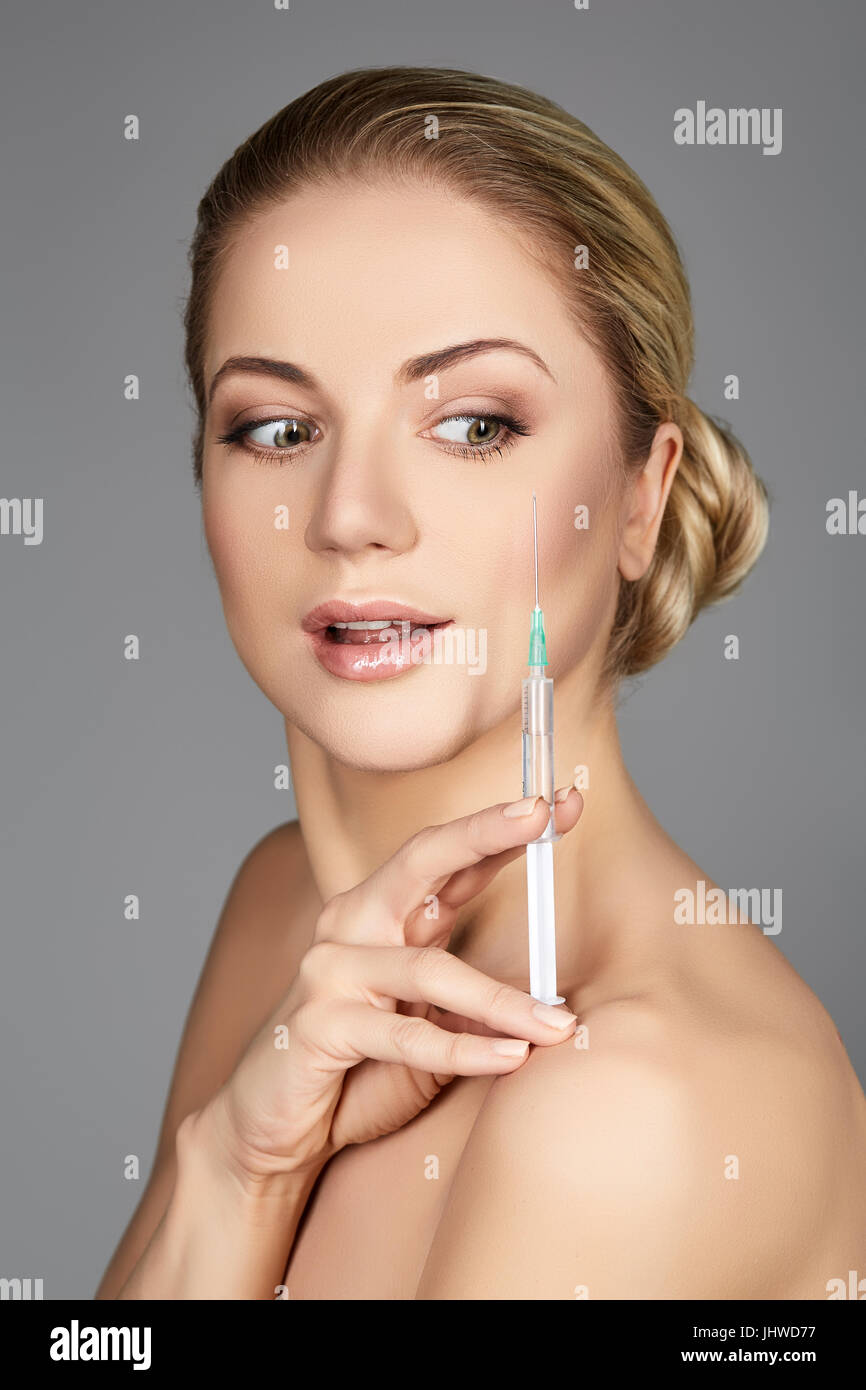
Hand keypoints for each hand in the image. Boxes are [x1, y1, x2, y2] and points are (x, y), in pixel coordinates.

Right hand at [204, 789, 583, 1181]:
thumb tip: (557, 1003)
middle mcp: (352, 925)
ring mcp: (330, 970)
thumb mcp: (431, 1030)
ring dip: (502, 1000)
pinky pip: (404, 1036)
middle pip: (421, 861)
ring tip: (558, 1024)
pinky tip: (511, 1056)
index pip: (448, 860)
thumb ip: (475, 1004)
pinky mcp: (316, 1025)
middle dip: (484, 832)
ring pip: (429, 968)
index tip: (565, 803)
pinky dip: (464, 1050)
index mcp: (382, 914)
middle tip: (543, 812)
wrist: (270, 1129)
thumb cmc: (356, 1072)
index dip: (504, 830)